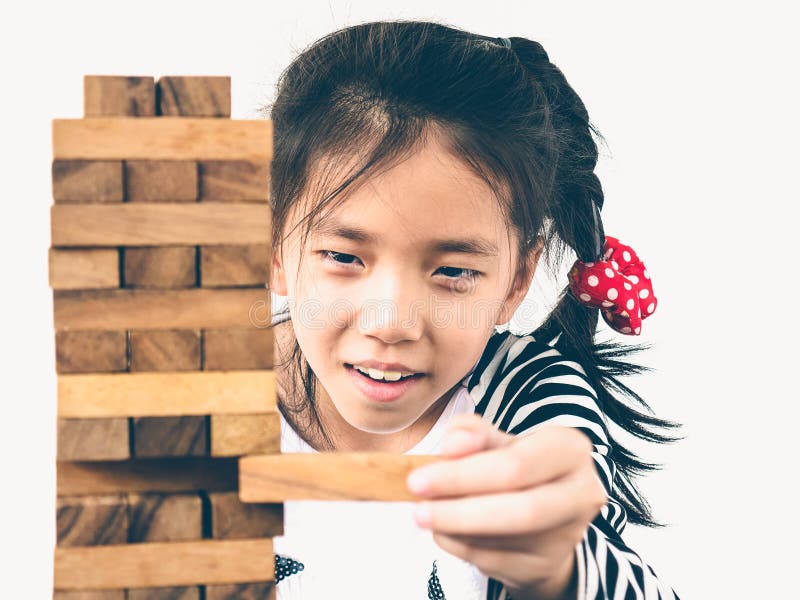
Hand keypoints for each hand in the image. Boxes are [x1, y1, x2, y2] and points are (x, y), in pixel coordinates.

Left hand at [406, 414, 606, 599]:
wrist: (542, 511)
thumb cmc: (516, 466)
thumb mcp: (495, 440)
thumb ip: (471, 433)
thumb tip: (454, 443)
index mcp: (570, 449)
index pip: (517, 465)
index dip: (464, 474)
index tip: (419, 479)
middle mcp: (580, 493)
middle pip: (519, 510)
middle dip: (459, 511)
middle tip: (417, 508)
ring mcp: (567, 535)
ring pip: (503, 540)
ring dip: (454, 529)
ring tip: (427, 514)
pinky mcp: (546, 565)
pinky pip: (493, 561)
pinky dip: (460, 545)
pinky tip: (447, 530)